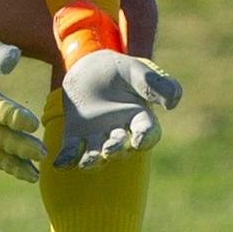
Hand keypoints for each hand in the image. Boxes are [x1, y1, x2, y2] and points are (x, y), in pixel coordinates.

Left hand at [56, 50, 181, 169]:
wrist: (90, 67)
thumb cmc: (119, 70)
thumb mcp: (138, 70)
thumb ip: (155, 84)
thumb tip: (173, 103)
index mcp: (139, 118)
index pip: (147, 133)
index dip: (145, 138)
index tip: (140, 141)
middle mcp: (120, 132)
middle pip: (120, 147)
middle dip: (115, 149)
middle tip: (109, 150)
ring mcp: (97, 136)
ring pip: (96, 154)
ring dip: (92, 160)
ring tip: (86, 162)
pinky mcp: (75, 136)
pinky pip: (71, 151)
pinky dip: (66, 159)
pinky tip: (59, 164)